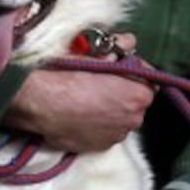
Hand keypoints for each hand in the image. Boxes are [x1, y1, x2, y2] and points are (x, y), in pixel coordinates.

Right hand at [3, 34, 150, 153]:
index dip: (133, 72)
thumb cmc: (67, 76)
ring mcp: (117, 135)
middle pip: (135, 101)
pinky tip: (81, 116)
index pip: (149, 80)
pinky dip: (98, 125)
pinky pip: (106, 133)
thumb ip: (120, 46)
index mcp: (139, 94)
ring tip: (88, 101)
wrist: (40, 104)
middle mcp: (134, 118)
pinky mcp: (100, 147)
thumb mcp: (94, 53)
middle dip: (123, 92)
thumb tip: (129, 41)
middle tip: (100, 83)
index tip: (118, 67)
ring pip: (120, 118)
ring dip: (111, 110)